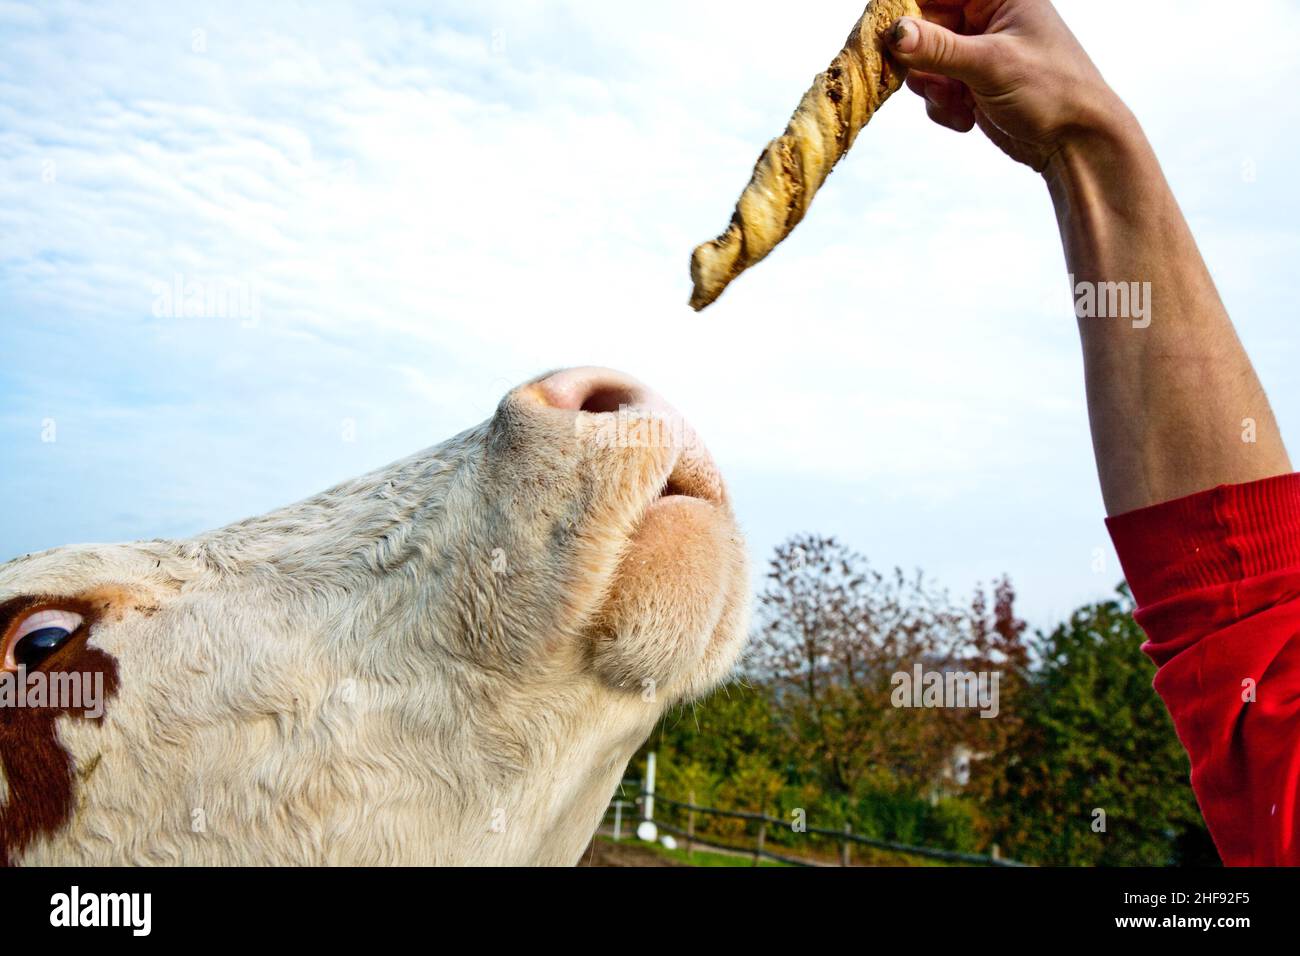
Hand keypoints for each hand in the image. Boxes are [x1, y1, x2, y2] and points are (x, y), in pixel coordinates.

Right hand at [888, 0, 1130, 171]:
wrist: (1077, 141)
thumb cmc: (1053, 90)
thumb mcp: (991, 64)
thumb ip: (938, 48)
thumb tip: (893, 32)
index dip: (904, 10)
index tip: (885, 34)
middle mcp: (986, 17)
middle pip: (922, 26)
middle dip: (917, 58)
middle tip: (918, 79)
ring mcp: (977, 52)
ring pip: (924, 61)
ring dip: (931, 87)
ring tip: (956, 101)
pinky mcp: (971, 84)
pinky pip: (935, 88)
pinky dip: (942, 106)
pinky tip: (968, 117)